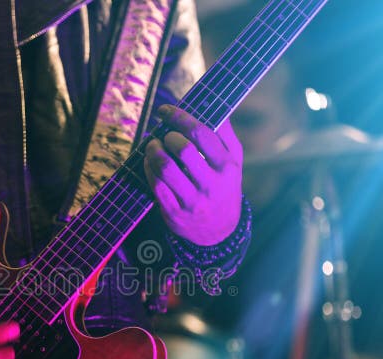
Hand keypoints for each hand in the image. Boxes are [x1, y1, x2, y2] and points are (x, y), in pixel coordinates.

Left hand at [144, 104, 242, 245]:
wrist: (220, 231)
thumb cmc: (224, 185)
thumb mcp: (234, 161)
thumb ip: (224, 133)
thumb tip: (211, 103)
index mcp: (226, 166)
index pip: (200, 133)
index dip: (179, 116)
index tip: (165, 110)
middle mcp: (211, 184)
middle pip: (182, 148)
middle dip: (167, 135)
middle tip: (163, 134)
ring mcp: (192, 201)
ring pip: (165, 168)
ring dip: (153, 150)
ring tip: (153, 145)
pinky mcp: (175, 214)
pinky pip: (155, 185)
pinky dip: (148, 168)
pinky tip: (149, 162)